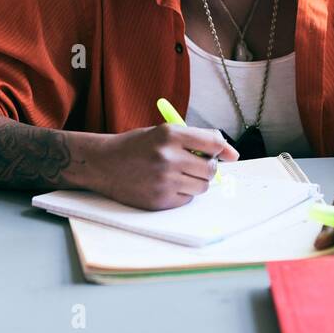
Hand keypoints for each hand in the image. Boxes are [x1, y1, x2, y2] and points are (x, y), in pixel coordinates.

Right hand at [88, 124, 238, 209]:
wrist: (103, 164)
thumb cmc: (137, 146)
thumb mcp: (162, 132)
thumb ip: (194, 139)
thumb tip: (229, 153)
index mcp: (170, 134)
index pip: (214, 143)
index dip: (224, 149)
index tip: (229, 155)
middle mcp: (168, 157)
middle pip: (211, 168)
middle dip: (208, 168)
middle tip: (196, 165)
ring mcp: (164, 180)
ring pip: (202, 186)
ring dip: (196, 182)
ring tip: (178, 175)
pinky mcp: (160, 200)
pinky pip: (187, 199)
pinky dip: (183, 193)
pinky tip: (166, 185)